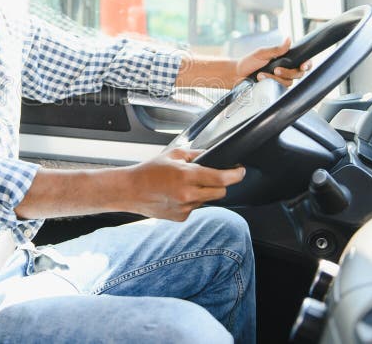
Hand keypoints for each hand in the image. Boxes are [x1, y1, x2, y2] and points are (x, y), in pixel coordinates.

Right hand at [128, 148, 244, 220]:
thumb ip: (196, 154)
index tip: (240, 171)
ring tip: (183, 185)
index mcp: (187, 176)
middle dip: (220, 184)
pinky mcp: (181, 217)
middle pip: (220, 192)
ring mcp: (185, 208)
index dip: (235, 175)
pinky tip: (177, 195)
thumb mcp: (174, 154)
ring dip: (203, 192)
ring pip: (207, 200)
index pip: (221, 178)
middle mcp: (188, 194)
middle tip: (212, 176)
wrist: (130, 191)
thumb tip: (212, 155)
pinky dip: (191, 201)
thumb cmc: (149, 171)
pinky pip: (195, 208)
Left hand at [236, 37, 310, 86]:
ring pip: (289, 82)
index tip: (303, 65)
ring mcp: (281, 81)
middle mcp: (286, 70)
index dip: (307, 64)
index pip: (303, 62)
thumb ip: (277, 49)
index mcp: (286, 59)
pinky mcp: (275, 89)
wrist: (236, 75)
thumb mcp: (262, 53)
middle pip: (298, 74)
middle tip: (276, 69)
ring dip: (276, 78)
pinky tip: (261, 80)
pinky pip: (280, 88)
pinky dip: (271, 83)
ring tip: (261, 74)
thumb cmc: (249, 62)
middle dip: (288, 72)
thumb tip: (289, 39)